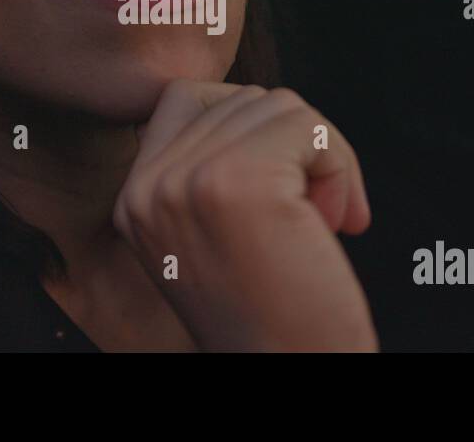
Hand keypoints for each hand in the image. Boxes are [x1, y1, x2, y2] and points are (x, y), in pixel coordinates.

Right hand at [113, 79, 376, 351]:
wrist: (291, 374)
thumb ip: (208, 170)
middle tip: (318, 217)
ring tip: (326, 223)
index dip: (249, 128)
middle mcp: (147, 187)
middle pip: (242, 100)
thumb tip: (259, 103)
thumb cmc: (272, 312)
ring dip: (325, 160)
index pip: (184, 98)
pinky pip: (307, 127)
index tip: (283, 187)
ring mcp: (187, 180)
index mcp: (132, 199)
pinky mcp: (238, 181)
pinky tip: (340, 222)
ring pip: (280, 108)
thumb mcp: (210, 236)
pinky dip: (341, 166)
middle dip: (295, 148)